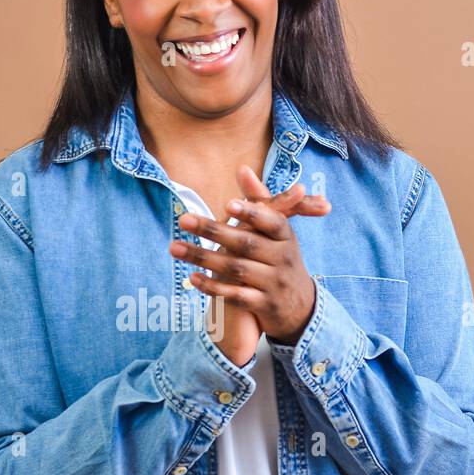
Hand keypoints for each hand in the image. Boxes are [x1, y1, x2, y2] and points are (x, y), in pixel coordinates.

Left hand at [169, 165, 330, 363]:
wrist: (299, 306)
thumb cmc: (280, 259)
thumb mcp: (278, 231)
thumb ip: (259, 200)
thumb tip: (241, 168)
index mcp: (286, 236)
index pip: (272, 222)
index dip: (251, 214)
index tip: (227, 204)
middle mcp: (283, 259)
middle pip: (246, 244)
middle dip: (213, 231)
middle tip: (183, 219)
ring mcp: (273, 283)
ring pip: (236, 269)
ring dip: (203, 257)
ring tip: (174, 247)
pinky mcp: (262, 305)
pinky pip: (235, 296)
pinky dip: (214, 287)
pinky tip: (192, 278)